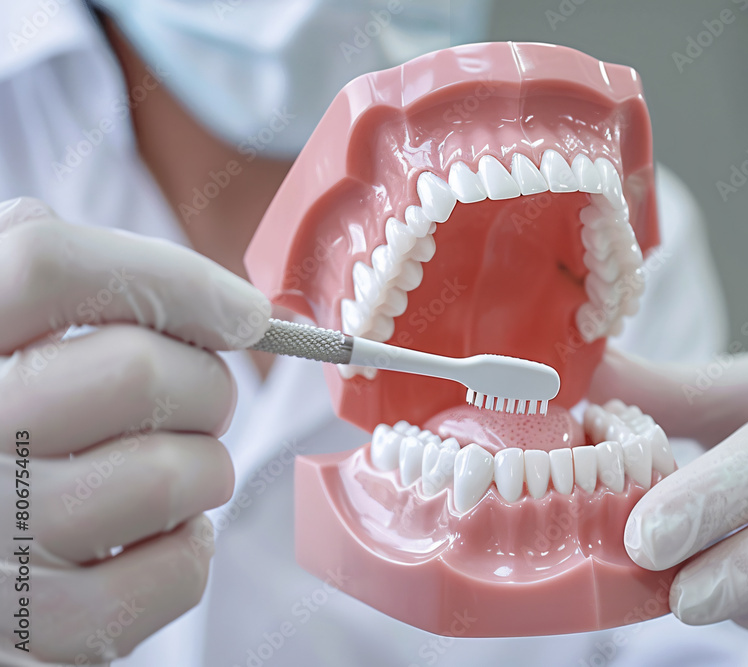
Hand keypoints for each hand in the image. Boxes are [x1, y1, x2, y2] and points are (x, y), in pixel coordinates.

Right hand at [0, 198, 270, 663]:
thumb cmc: (3, 441)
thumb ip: (36, 285)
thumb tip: (185, 285)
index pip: (50, 267)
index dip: (174, 280)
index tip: (243, 310)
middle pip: (136, 371)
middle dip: (205, 387)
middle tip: (196, 406)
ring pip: (171, 474)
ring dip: (203, 470)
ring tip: (167, 475)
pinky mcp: (33, 630)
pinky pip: (175, 571)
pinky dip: (186, 551)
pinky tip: (145, 542)